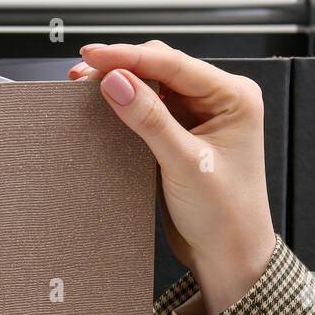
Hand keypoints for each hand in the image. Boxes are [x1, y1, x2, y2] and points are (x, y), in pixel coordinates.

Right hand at [69, 41, 276, 314]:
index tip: (92, 56)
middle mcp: (218, 102)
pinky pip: (148, 115)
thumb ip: (150, 120)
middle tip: (82, 78)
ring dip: (120, 89)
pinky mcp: (180, 140)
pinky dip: (124, 112)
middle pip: (161, 70)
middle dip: (121, 70)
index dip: (129, 58)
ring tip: (85, 91)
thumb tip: (115, 82)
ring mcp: (198, 121)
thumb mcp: (185, 164)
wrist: (229, 258)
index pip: (173, 64)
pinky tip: (103, 112)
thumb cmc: (226, 216)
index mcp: (233, 97)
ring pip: (151, 90)